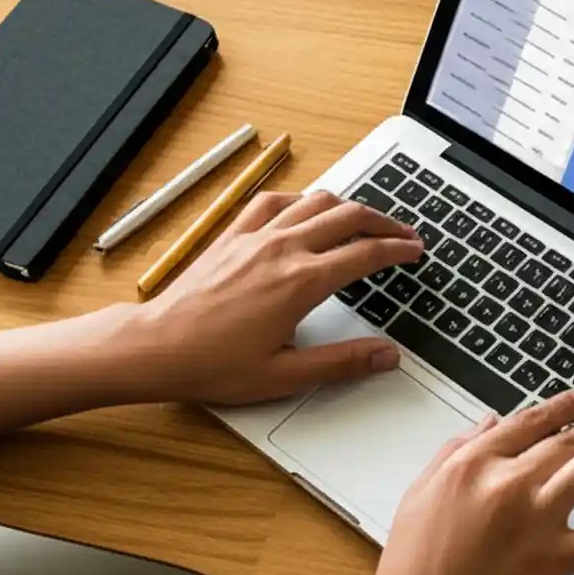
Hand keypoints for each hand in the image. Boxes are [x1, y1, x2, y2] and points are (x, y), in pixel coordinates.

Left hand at [124, 191, 423, 404]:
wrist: (157, 346)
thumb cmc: (213, 363)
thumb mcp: (286, 376)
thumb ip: (342, 362)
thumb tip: (387, 355)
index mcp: (301, 283)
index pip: (366, 254)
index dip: (399, 249)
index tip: (416, 250)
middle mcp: (282, 249)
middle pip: (348, 217)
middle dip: (384, 221)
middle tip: (404, 233)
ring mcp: (256, 237)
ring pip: (315, 201)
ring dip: (348, 205)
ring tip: (366, 218)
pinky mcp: (233, 235)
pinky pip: (273, 201)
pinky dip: (300, 199)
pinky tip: (307, 207)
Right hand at [369, 391, 573, 574]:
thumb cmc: (414, 564)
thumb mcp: (420, 493)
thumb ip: (454, 451)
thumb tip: (487, 424)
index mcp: (474, 465)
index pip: (530, 421)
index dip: (561, 406)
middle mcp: (510, 484)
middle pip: (567, 440)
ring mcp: (537, 520)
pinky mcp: (556, 559)